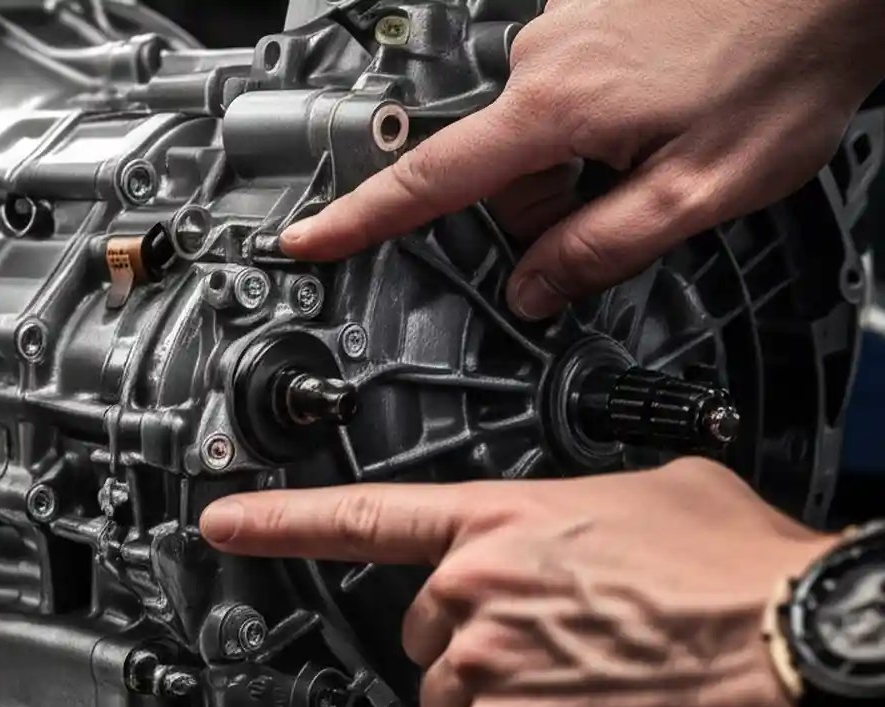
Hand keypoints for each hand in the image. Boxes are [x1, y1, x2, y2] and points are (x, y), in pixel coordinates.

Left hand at [199, 458, 836, 706]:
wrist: (777, 628)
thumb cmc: (724, 563)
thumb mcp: (642, 489)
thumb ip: (573, 501)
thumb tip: (571, 519)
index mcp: (498, 519)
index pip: (360, 517)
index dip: (278, 521)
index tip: (224, 523)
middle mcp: (478, 589)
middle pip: (423, 627)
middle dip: (463, 636)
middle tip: (538, 633)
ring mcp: (492, 663)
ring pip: (449, 692)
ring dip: (490, 690)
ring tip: (567, 671)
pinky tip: (571, 699)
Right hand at [281, 0, 884, 319]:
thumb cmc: (788, 59)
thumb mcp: (701, 190)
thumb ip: (603, 250)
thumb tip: (537, 290)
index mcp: (556, 108)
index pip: (430, 183)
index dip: (360, 220)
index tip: (307, 238)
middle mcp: (544, 57)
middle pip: (501, 169)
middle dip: (550, 205)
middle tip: (635, 201)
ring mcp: (566, 24)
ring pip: (541, 131)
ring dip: (586, 158)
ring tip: (669, 141)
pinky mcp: (593, 9)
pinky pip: (570, 86)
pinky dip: (605, 114)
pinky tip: (669, 102)